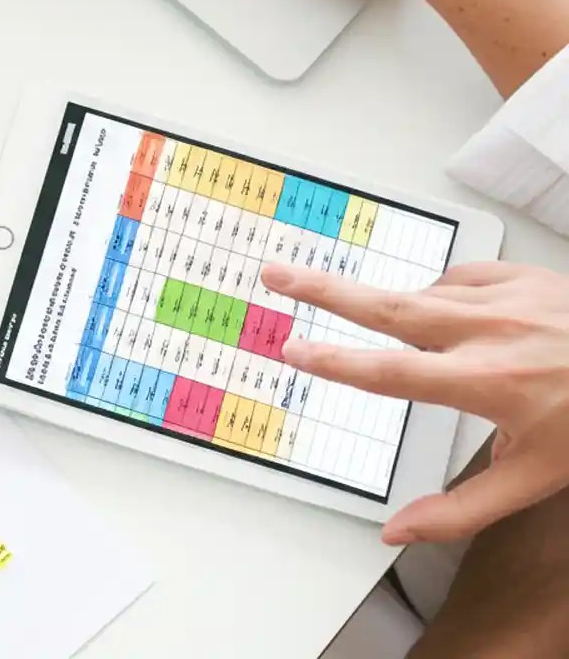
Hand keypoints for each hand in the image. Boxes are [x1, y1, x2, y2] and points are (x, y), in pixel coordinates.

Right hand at [260, 261, 568, 545]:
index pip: (391, 372)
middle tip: (276, 276)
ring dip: (384, 301)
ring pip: (422, 293)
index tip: (292, 350)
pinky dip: (439, 295)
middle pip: (389, 307)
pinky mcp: (523, 276)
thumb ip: (458, 510)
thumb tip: (393, 533)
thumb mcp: (533, 480)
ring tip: (373, 315)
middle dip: (325, 291)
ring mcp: (507, 297)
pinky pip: (459, 279)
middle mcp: (491, 332)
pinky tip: (442, 312)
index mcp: (488, 383)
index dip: (335, 363)